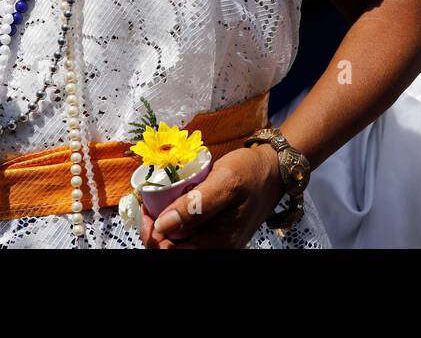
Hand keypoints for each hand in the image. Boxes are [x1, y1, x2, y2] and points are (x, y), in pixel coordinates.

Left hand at [142, 144, 284, 248]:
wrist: (274, 169)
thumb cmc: (251, 172)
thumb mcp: (225, 181)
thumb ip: (196, 205)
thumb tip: (164, 225)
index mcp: (217, 242)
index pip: (169, 251)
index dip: (152, 233)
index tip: (146, 208)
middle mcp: (217, 248)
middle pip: (172, 249)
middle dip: (155, 230)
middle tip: (148, 204)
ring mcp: (217, 242)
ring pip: (179, 243)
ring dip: (164, 226)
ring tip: (157, 203)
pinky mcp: (217, 233)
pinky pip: (189, 235)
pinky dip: (176, 222)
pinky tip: (172, 205)